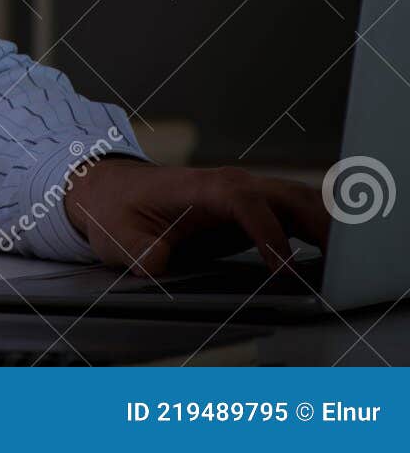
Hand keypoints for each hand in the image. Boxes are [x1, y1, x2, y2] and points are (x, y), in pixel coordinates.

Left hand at [62, 157, 330, 275]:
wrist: (107, 189)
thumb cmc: (116, 211)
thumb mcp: (119, 238)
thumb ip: (141, 253)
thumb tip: (160, 266)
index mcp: (199, 187)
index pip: (245, 202)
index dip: (268, 234)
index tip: (284, 268)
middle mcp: (230, 184)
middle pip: (286, 196)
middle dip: (317, 228)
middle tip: (339, 267)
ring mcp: (245, 193)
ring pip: (299, 202)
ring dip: (326, 227)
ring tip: (345, 262)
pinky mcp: (252, 209)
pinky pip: (295, 214)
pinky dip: (320, 230)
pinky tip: (333, 255)